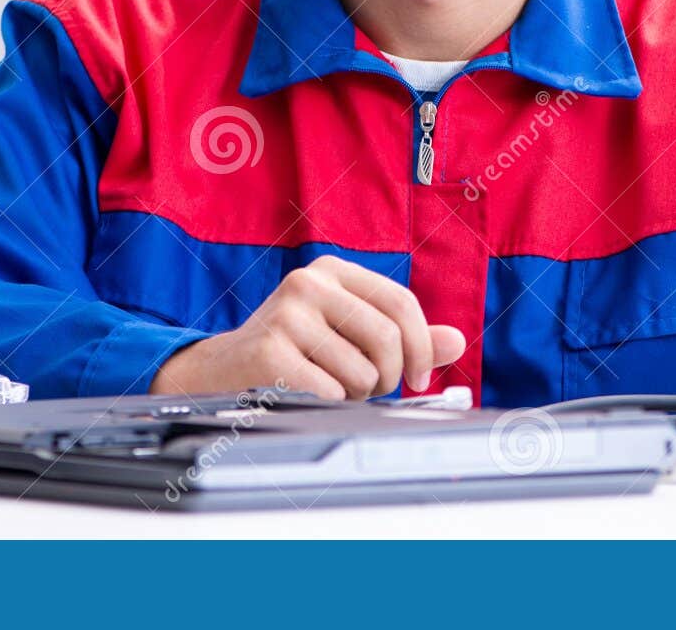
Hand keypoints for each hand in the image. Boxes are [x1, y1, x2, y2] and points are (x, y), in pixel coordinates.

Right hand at [149, 254, 466, 400]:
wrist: (219, 371)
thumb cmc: (292, 350)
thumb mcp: (347, 332)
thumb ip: (404, 335)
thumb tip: (457, 341)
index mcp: (332, 270)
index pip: (401, 302)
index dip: (421, 346)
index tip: (418, 377)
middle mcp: (309, 282)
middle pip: (388, 338)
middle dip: (387, 377)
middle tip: (367, 388)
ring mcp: (286, 313)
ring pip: (361, 373)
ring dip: (352, 395)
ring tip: (324, 384)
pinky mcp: (269, 350)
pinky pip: (330, 393)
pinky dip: (326, 405)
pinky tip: (303, 393)